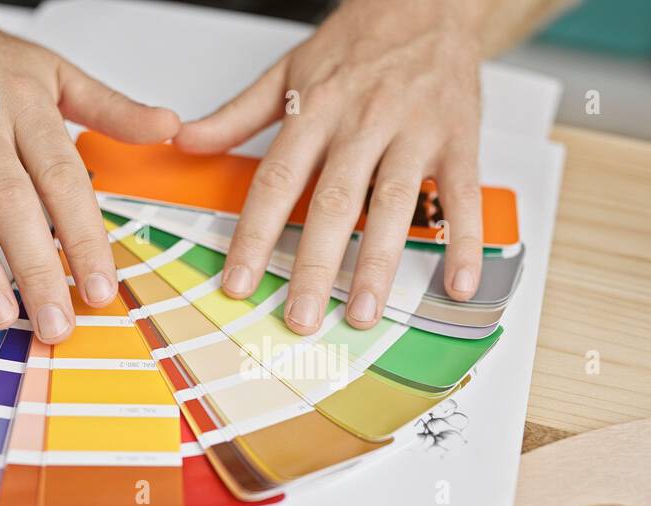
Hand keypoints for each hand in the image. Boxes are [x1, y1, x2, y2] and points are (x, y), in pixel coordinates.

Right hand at [0, 0, 178, 341]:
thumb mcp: (53, 72)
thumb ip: (111, 107)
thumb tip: (169, 125)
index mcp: (23, 99)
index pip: (62, 177)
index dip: (83, 237)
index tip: (100, 288)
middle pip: (8, 197)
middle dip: (35, 266)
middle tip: (55, 321)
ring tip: (0, 315)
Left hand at [174, 0, 485, 333]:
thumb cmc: (359, 42)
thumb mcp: (289, 69)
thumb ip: (238, 113)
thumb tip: (185, 141)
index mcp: (316, 108)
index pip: (276, 181)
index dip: (254, 235)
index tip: (239, 282)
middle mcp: (362, 122)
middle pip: (333, 202)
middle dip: (314, 265)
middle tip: (301, 318)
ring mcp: (413, 131)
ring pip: (392, 203)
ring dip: (377, 264)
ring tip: (363, 313)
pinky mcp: (458, 139)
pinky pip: (462, 196)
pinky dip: (465, 242)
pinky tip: (458, 283)